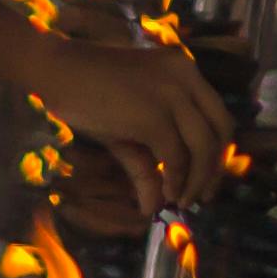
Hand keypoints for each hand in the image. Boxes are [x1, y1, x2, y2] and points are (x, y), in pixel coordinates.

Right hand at [24, 30, 230, 204]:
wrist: (56, 70)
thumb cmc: (87, 93)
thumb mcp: (126, 127)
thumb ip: (146, 163)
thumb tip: (151, 207)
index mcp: (185, 71)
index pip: (219, 114)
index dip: (218, 150)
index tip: (208, 177)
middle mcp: (187, 78)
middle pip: (220, 130)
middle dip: (215, 169)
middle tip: (203, 197)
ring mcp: (172, 95)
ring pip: (203, 146)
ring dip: (197, 180)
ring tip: (183, 201)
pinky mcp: (154, 117)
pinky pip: (176, 157)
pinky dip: (175, 180)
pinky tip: (167, 194)